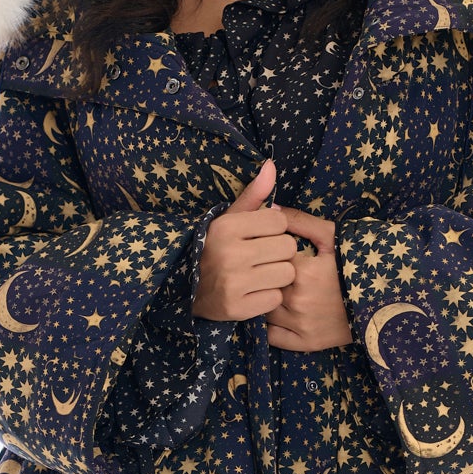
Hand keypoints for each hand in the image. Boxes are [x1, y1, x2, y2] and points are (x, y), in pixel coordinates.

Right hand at [192, 160, 297, 319]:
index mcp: (227, 227)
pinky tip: (253, 292)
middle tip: (262, 257)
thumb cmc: (213, 248)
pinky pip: (275, 298)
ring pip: (287, 273)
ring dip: (278, 275)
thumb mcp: (228, 219)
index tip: (260, 235)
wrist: (184, 289)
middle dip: (279, 252)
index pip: (279, 220)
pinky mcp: (237, 308)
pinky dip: (268, 297)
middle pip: (288, 247)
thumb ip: (253, 194)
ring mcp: (233, 283)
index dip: (275, 228)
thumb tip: (272, 165)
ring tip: (260, 274)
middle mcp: (230, 254)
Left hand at [265, 208, 352, 350]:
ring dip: (266, 301)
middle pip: (264, 287)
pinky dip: (270, 327)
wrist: (388, 299)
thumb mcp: (333, 236)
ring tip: (275, 292)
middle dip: (265, 278)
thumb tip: (271, 209)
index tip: (274, 254)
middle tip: (269, 273)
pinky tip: (277, 315)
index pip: (268, 260)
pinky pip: (273, 338)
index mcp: (303, 272)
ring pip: (265, 311)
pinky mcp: (307, 343)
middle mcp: (298, 301)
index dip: (269, 256)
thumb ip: (300, 221)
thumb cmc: (360, 263)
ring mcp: (302, 325)